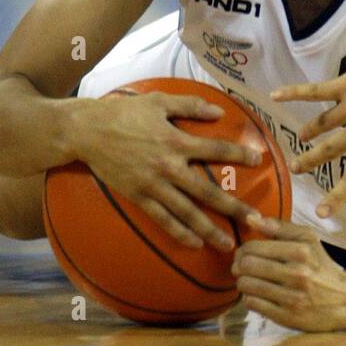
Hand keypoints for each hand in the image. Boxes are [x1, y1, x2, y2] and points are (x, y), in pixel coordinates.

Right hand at [74, 91, 262, 251]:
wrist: (86, 131)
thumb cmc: (124, 112)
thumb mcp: (159, 102)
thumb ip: (190, 106)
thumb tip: (220, 112)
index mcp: (175, 140)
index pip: (215, 150)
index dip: (239, 154)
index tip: (259, 160)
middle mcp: (167, 167)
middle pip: (207, 191)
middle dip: (233, 207)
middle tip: (256, 220)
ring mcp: (152, 185)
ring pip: (186, 212)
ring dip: (209, 229)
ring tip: (228, 244)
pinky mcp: (137, 197)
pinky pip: (162, 219)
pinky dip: (179, 232)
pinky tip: (195, 243)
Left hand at [234, 216, 345, 331]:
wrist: (343, 300)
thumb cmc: (320, 266)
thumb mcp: (308, 240)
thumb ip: (280, 227)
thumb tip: (250, 219)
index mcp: (301, 251)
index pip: (253, 248)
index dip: (243, 250)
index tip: (245, 254)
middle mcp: (298, 274)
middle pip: (246, 266)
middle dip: (238, 266)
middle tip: (242, 268)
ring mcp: (292, 297)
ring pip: (246, 285)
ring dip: (243, 282)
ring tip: (250, 280)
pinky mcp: (287, 317)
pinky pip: (252, 304)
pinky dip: (250, 298)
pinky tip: (259, 294)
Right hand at [271, 33, 345, 217]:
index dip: (336, 196)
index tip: (320, 213)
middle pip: (330, 150)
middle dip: (310, 162)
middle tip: (295, 170)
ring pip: (322, 123)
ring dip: (309, 132)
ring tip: (300, 140)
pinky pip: (315, 90)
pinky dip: (294, 93)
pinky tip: (275, 95)